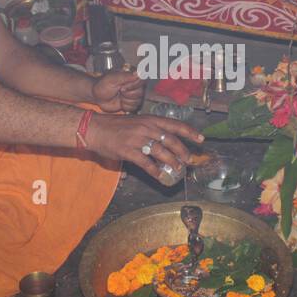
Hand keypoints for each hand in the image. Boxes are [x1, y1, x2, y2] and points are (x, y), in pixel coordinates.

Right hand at [87, 113, 202, 180]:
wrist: (95, 128)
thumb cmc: (116, 126)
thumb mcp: (137, 122)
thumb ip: (152, 130)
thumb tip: (167, 142)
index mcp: (150, 119)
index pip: (175, 124)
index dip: (190, 132)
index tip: (201, 139)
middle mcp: (146, 127)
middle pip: (172, 140)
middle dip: (183, 152)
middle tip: (189, 161)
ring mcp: (137, 139)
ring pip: (161, 152)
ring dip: (172, 163)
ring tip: (177, 170)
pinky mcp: (128, 151)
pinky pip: (146, 163)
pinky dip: (155, 171)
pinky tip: (161, 176)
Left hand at [91, 70, 144, 113]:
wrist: (97, 97)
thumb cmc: (102, 85)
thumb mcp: (111, 78)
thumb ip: (125, 76)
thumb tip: (137, 73)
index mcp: (131, 75)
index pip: (141, 80)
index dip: (133, 86)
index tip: (122, 88)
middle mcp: (135, 84)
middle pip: (141, 92)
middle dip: (128, 94)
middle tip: (119, 91)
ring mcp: (134, 94)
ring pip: (138, 100)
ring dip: (126, 100)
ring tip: (119, 96)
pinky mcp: (132, 102)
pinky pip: (134, 107)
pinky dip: (126, 106)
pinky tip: (120, 102)